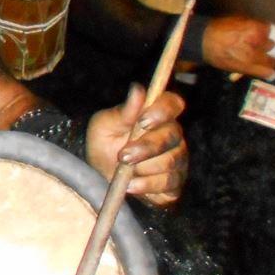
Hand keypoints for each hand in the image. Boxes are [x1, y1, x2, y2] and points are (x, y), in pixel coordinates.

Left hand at [84, 83, 186, 207]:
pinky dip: (147, 185)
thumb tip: (137, 89)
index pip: (173, 103)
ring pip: (170, 162)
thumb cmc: (103, 143)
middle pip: (172, 136)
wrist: (98, 174)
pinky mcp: (174, 183)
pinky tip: (131, 185)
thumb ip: (123, 111)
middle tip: (123, 155)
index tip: (143, 121)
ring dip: (143, 168)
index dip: (163, 110)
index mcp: (157, 115)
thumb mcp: (105, 125)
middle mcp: (172, 136)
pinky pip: (168, 184)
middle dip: (146, 147)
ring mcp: (177, 160)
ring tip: (123, 170)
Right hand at [200, 15, 274, 77]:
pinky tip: (273, 73)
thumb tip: (270, 33)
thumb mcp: (241, 20)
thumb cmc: (221, 27)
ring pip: (272, 61)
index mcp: (256, 28)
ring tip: (272, 59)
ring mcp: (252, 57)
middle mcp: (257, 43)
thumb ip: (257, 26)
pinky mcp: (246, 68)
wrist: (203, 40)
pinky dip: (270, 73)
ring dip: (273, 59)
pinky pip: (264, 72)